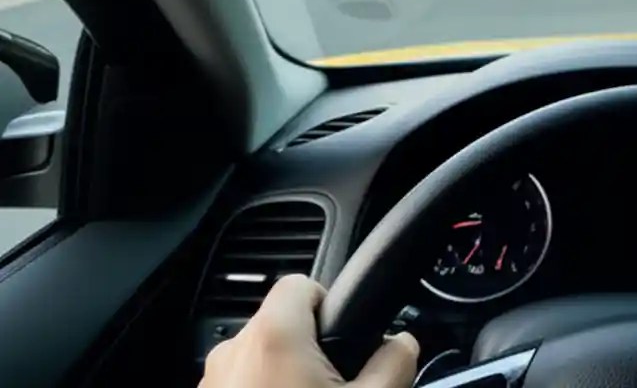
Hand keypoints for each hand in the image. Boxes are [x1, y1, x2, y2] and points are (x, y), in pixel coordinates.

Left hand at [199, 274, 419, 387]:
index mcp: (274, 337)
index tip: (343, 340)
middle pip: (280, 323)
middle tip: (333, 387)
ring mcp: (209, 383)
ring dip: (281, 377)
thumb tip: (403, 344)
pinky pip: (238, 387)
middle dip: (308, 349)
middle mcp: (232, 351)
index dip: (330, 305)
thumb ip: (393, 363)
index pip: (301, 283)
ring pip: (257, 359)